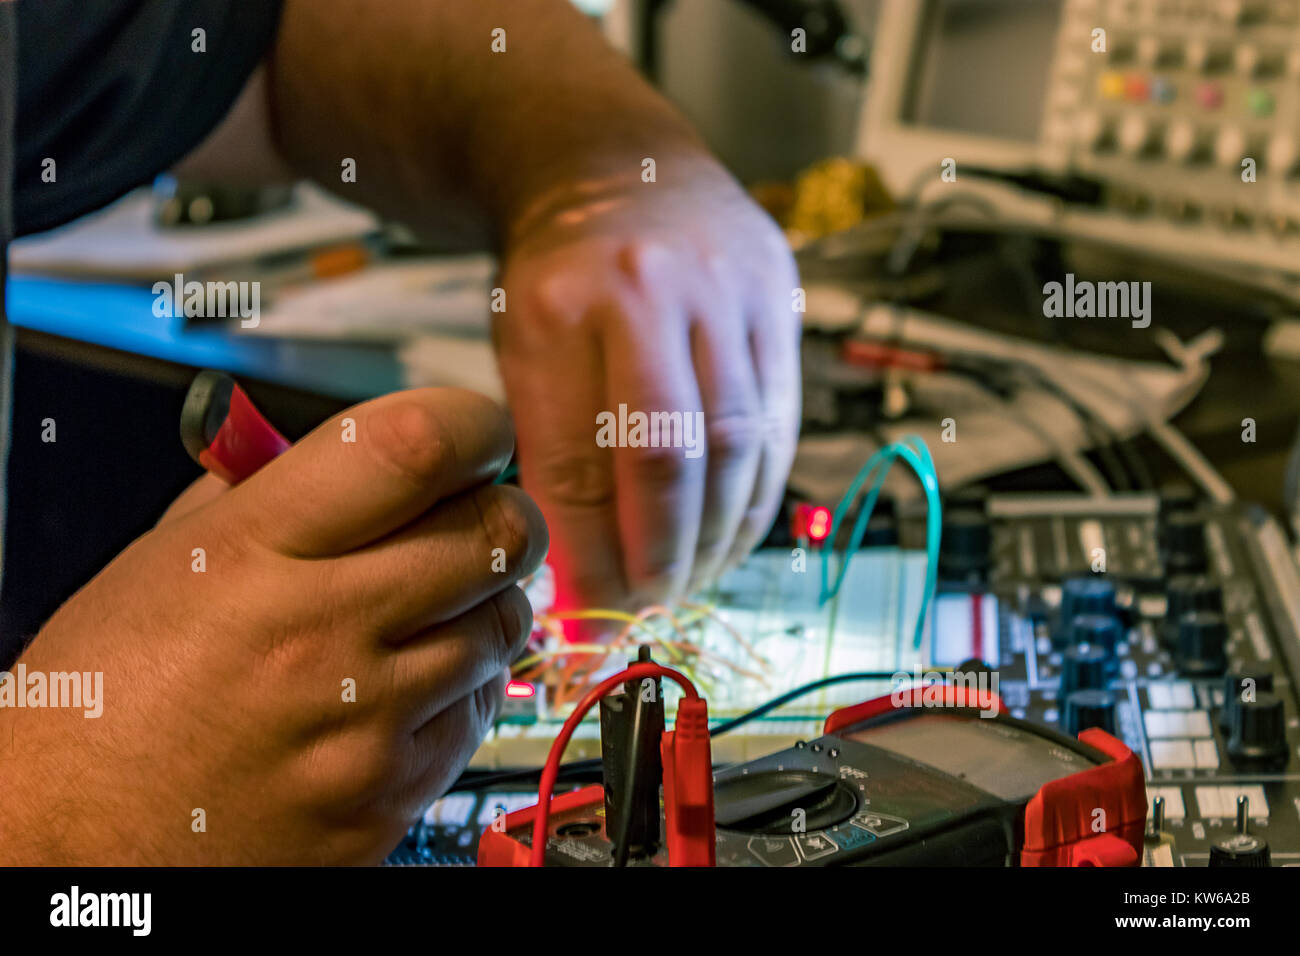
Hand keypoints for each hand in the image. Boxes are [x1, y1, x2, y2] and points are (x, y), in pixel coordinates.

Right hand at [0, 389, 546, 863]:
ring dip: (484, 601)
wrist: (71, 843)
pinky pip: (478, 710)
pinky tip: (406, 682)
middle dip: (503, 511)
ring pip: (503, 622)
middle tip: (480, 515)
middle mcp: (320, 633)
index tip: (479, 435)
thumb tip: (372, 453)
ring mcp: (362, 722)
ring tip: (426, 609)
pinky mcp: (387, 795)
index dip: (473, 426)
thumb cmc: (102, 702)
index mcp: (256, 552)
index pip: (418, 447)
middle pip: (495, 533)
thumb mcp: (166, 561)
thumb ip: (272, 492)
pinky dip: (463, 683)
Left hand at [494, 164, 800, 619]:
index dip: (586, 560)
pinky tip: (729, 536)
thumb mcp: (521, 349)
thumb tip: (580, 581)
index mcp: (557, 306)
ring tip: (686, 585)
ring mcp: (725, 288)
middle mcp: (649, 290)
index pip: (578, 465)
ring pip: (737, 449)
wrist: (618, 168)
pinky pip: (779, 422)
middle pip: (668, 462)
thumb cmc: (558, 275)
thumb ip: (550, 452)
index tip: (583, 625)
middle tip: (642, 613)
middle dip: (658, 559)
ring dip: (715, 539)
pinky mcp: (778, 298)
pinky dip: (755, 496)